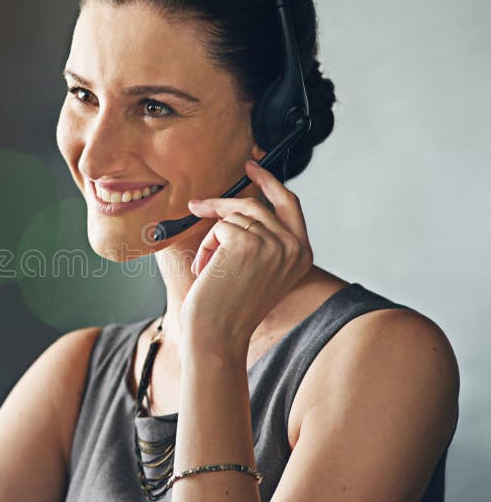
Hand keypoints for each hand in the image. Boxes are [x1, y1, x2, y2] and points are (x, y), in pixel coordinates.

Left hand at [180, 159, 313, 352]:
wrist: (217, 335)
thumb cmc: (229, 308)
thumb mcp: (257, 270)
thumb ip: (262, 239)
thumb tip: (240, 204)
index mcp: (302, 254)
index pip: (290, 203)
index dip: (269, 182)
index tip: (250, 166)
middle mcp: (294, 247)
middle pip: (256, 204)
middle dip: (222, 205)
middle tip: (198, 205)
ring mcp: (274, 243)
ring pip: (234, 216)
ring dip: (212, 239)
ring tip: (208, 268)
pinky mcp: (249, 243)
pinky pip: (219, 227)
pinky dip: (206, 247)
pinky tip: (207, 271)